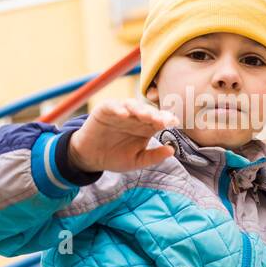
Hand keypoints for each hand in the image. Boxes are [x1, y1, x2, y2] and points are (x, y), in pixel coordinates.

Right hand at [66, 100, 180, 173]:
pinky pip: (112, 106)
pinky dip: (118, 108)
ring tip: (145, 116)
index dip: (167, 120)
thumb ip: (153, 157)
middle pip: (148, 111)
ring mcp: (121, 111)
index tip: (174, 123)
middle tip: (162, 120)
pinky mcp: (105, 110)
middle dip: (155, 115)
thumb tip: (172, 150)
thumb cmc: (115, 157)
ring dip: (140, 109)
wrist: (91, 158)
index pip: (160, 120)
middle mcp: (136, 117)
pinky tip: (124, 115)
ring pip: (133, 105)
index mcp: (147, 127)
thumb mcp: (136, 161)